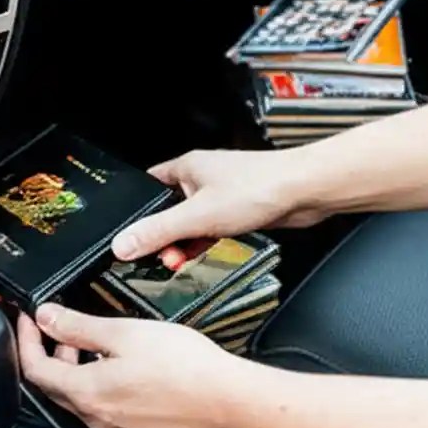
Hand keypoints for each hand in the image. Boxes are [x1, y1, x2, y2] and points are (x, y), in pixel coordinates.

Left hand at [17, 303, 263, 427]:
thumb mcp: (126, 333)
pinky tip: (119, 367)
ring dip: (75, 369)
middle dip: (49, 353)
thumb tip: (48, 317)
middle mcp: (98, 419)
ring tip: (90, 342)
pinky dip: (99, 385)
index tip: (29, 319)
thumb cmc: (189, 371)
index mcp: (88, 394)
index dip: (26, 339)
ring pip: (80, 398)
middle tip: (56, 326)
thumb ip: (80, 326)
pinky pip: (105, 409)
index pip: (35, 369)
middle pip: (54, 386)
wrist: (231, 404)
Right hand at [112, 148, 326, 260]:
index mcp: (185, 168)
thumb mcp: (198, 216)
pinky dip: (205, 242)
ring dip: (185, 242)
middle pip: (168, 210)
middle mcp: (201, 178)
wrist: (305, 191)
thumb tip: (122, 243)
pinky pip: (211, 229)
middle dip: (163, 236)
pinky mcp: (238, 210)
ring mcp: (220, 194)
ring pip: (191, 222)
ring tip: (181, 259)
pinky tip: (205, 253)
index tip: (129, 234)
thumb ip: (158, 231)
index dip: (136, 210)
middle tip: (161, 255)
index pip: (147, 187)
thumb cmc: (260, 187)